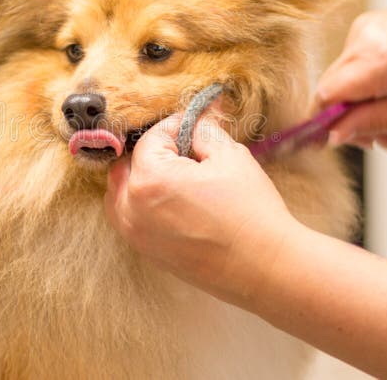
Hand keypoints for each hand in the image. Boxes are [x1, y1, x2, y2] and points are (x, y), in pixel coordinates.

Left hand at [104, 114, 302, 307]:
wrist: (265, 267)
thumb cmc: (250, 212)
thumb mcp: (230, 156)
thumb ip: (204, 131)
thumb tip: (195, 118)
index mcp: (149, 180)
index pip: (150, 139)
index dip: (175, 127)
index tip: (195, 127)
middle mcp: (132, 209)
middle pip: (126, 165)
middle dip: (152, 152)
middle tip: (185, 151)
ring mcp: (136, 235)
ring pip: (120, 193)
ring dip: (141, 178)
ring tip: (176, 175)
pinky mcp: (147, 253)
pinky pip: (130, 218)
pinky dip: (142, 203)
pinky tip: (173, 200)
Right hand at [316, 0, 386, 149]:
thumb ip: (375, 122)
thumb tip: (335, 135)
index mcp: (379, 61)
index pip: (327, 96)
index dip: (322, 121)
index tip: (323, 142)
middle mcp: (363, 39)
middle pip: (329, 87)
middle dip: (343, 116)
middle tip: (374, 138)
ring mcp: (360, 28)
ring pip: (339, 76)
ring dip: (356, 100)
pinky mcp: (363, 24)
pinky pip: (350, 62)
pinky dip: (363, 81)